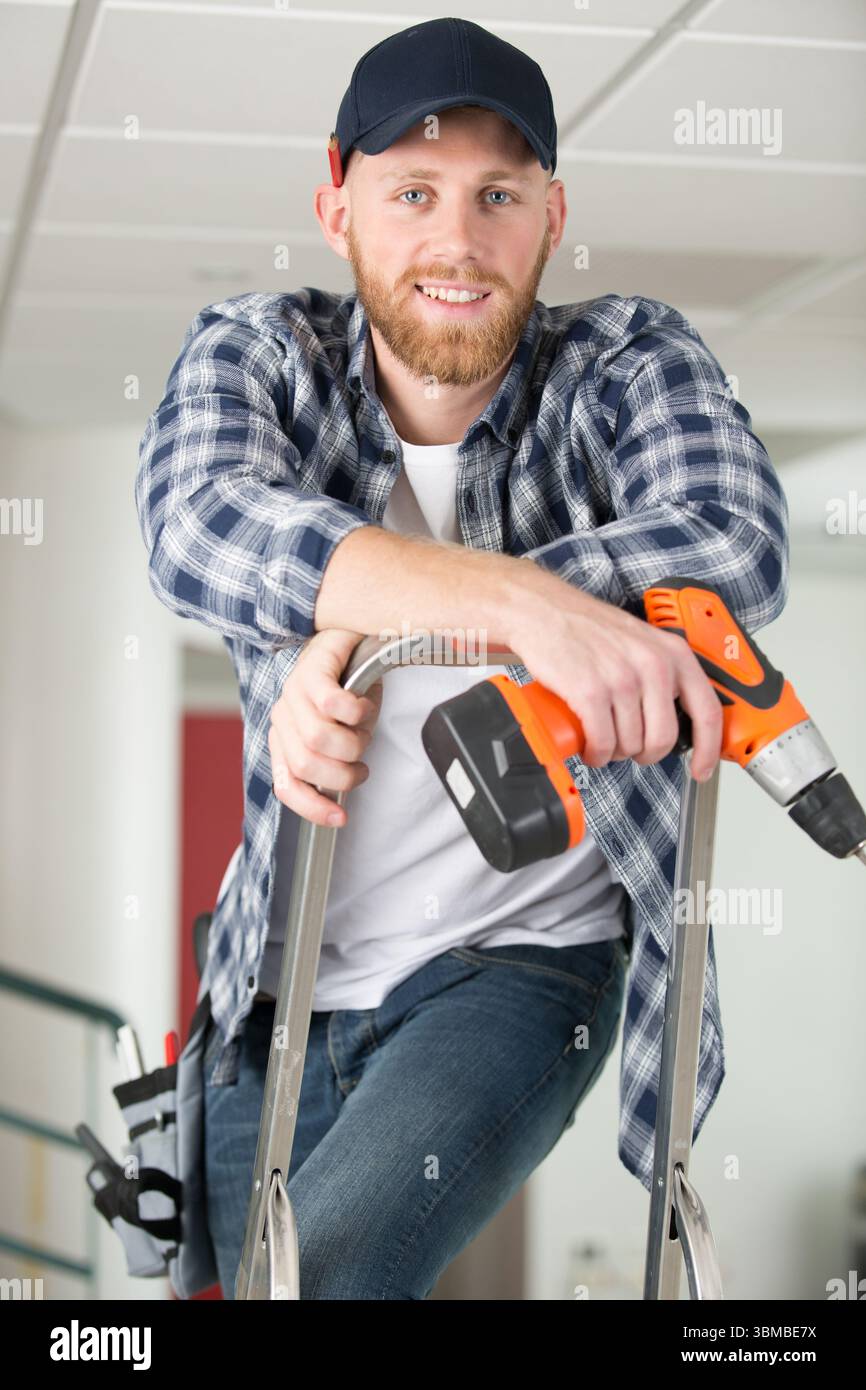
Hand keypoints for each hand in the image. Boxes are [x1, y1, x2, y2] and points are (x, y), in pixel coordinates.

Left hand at [268, 628, 382, 825]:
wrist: (352, 640)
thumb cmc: (348, 692)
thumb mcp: (340, 736)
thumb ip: (331, 763)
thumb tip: (336, 800)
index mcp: (284, 738)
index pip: (286, 785)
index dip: (312, 808)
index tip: (340, 818)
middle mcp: (283, 715)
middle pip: (306, 765)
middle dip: (343, 774)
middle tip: (360, 765)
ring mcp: (294, 690)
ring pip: (320, 739)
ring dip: (355, 742)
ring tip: (364, 731)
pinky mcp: (313, 668)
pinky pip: (332, 703)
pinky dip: (356, 713)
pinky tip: (364, 706)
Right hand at [507, 582, 722, 779]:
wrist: (544, 612)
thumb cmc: (590, 629)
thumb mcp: (643, 643)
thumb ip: (666, 674)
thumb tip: (677, 718)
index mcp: (673, 654)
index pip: (707, 712)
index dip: (707, 750)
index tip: (701, 770)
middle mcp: (653, 665)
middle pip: (664, 738)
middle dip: (646, 754)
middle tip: (630, 750)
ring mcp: (622, 679)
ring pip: (630, 745)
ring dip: (614, 753)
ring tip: (601, 739)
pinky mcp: (591, 692)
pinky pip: (602, 743)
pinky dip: (596, 754)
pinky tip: (590, 747)